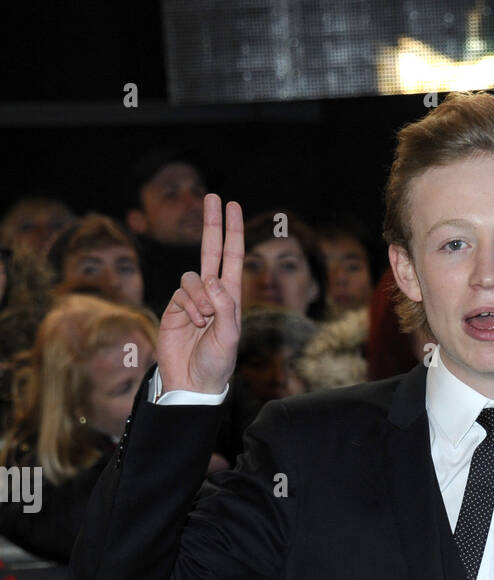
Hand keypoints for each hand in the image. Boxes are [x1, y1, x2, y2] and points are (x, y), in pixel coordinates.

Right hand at [157, 193, 243, 393]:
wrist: (192, 383)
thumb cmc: (216, 364)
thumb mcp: (229, 337)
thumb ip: (225, 308)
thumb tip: (212, 280)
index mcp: (231, 298)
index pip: (232, 258)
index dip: (233, 232)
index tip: (232, 206)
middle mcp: (212, 295)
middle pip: (210, 251)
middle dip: (212, 225)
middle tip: (212, 196)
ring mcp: (192, 300)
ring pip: (192, 277)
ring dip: (200, 296)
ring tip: (205, 319)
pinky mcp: (174, 308)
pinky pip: (181, 294)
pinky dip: (189, 306)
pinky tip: (193, 324)